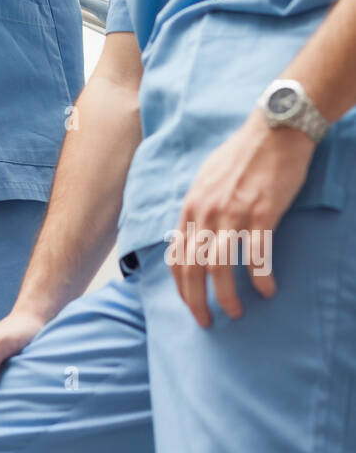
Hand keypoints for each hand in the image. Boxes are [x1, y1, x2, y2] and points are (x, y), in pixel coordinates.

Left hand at [170, 107, 316, 326]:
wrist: (274, 130)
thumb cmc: (242, 155)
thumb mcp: (207, 179)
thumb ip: (198, 208)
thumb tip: (192, 236)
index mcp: (191, 205)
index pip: (177, 256)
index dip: (181, 286)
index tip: (190, 304)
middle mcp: (206, 212)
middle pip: (193, 268)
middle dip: (197, 301)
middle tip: (206, 322)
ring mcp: (232, 213)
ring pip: (220, 268)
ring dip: (227, 297)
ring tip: (236, 312)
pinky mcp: (261, 213)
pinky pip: (256, 256)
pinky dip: (261, 279)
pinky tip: (267, 290)